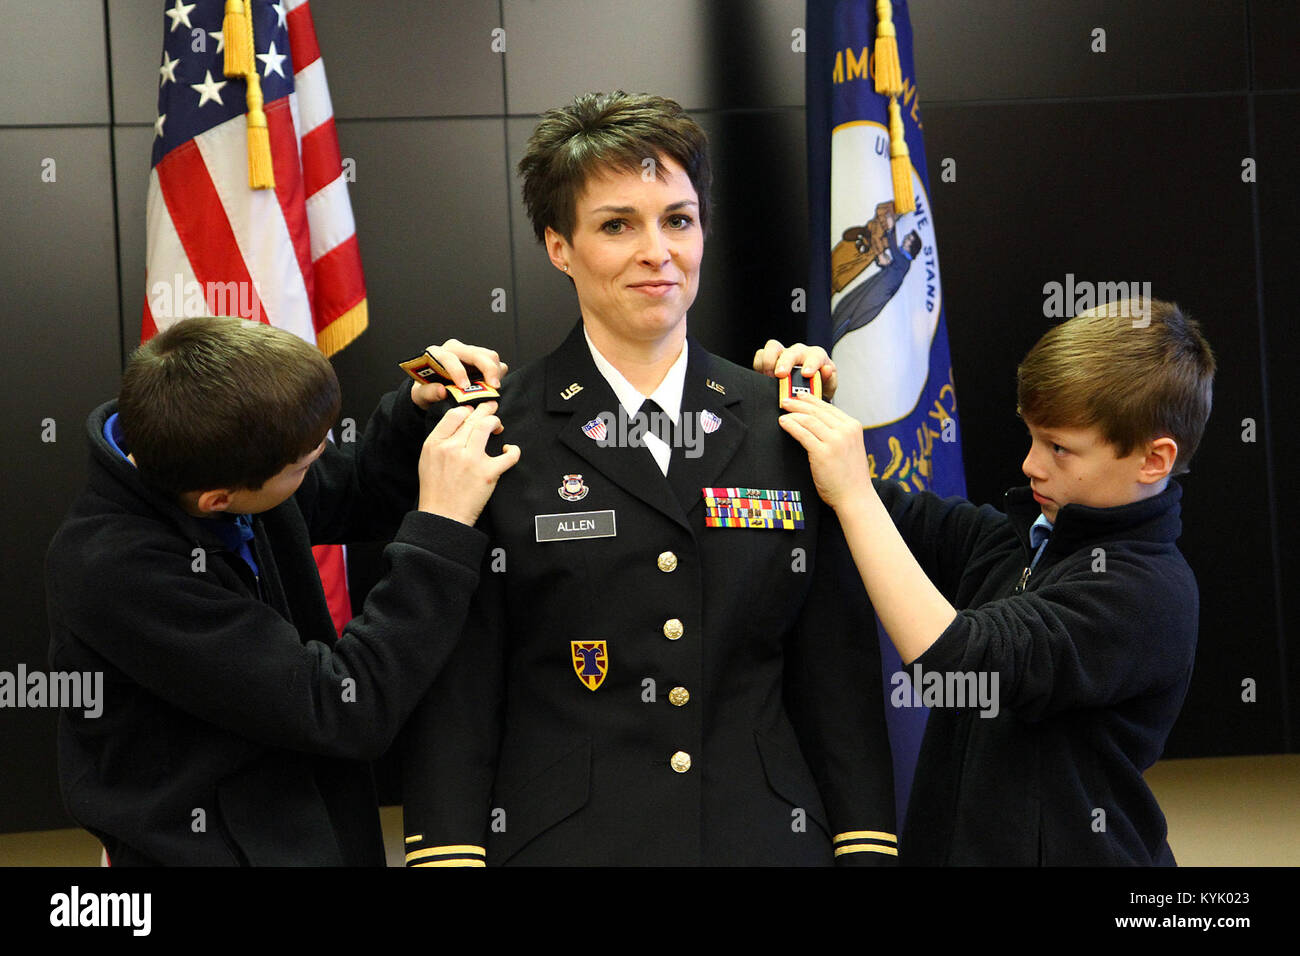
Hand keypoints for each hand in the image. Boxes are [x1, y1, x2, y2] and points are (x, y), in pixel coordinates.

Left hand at [410, 339, 508, 408]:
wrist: (432, 388)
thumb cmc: (426, 390)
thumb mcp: (420, 395)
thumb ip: (428, 392)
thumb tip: (442, 391)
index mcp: (435, 354)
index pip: (449, 358)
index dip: (458, 372)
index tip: (464, 387)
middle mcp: (454, 349)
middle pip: (476, 353)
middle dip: (488, 369)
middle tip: (493, 387)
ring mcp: (468, 352)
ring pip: (490, 355)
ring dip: (495, 372)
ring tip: (492, 388)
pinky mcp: (480, 358)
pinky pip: (495, 362)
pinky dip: (498, 374)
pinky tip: (491, 385)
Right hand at [417, 401, 520, 525]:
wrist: (442, 517)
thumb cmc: (435, 490)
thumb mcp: (427, 460)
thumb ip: (440, 441)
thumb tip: (458, 425)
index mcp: (435, 443)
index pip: (455, 414)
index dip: (467, 410)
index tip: (473, 412)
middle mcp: (452, 448)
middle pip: (473, 418)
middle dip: (486, 409)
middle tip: (492, 407)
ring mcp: (471, 459)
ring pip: (487, 426)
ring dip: (496, 421)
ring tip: (498, 425)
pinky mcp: (488, 473)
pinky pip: (508, 455)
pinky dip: (513, 450)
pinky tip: (510, 449)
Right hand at [751, 339, 837, 400]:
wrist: (807, 392)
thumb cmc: (818, 387)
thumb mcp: (827, 387)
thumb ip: (829, 380)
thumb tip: (827, 370)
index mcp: (816, 357)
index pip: (816, 355)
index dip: (811, 363)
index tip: (806, 374)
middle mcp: (799, 353)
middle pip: (792, 351)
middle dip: (786, 361)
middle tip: (781, 374)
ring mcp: (783, 355)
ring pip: (773, 347)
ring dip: (769, 360)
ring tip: (768, 376)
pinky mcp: (769, 360)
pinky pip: (760, 355)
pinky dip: (759, 364)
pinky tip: (762, 377)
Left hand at [777, 393, 871, 513]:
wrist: (856, 497)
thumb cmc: (850, 476)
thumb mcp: (850, 447)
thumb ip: (839, 433)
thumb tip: (818, 422)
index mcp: (854, 426)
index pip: (829, 407)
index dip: (811, 400)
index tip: (800, 396)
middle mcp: (846, 430)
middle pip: (817, 411)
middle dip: (799, 403)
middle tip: (785, 400)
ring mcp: (835, 441)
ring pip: (808, 420)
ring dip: (793, 413)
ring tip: (782, 412)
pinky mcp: (823, 453)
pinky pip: (802, 433)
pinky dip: (791, 426)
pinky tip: (783, 423)